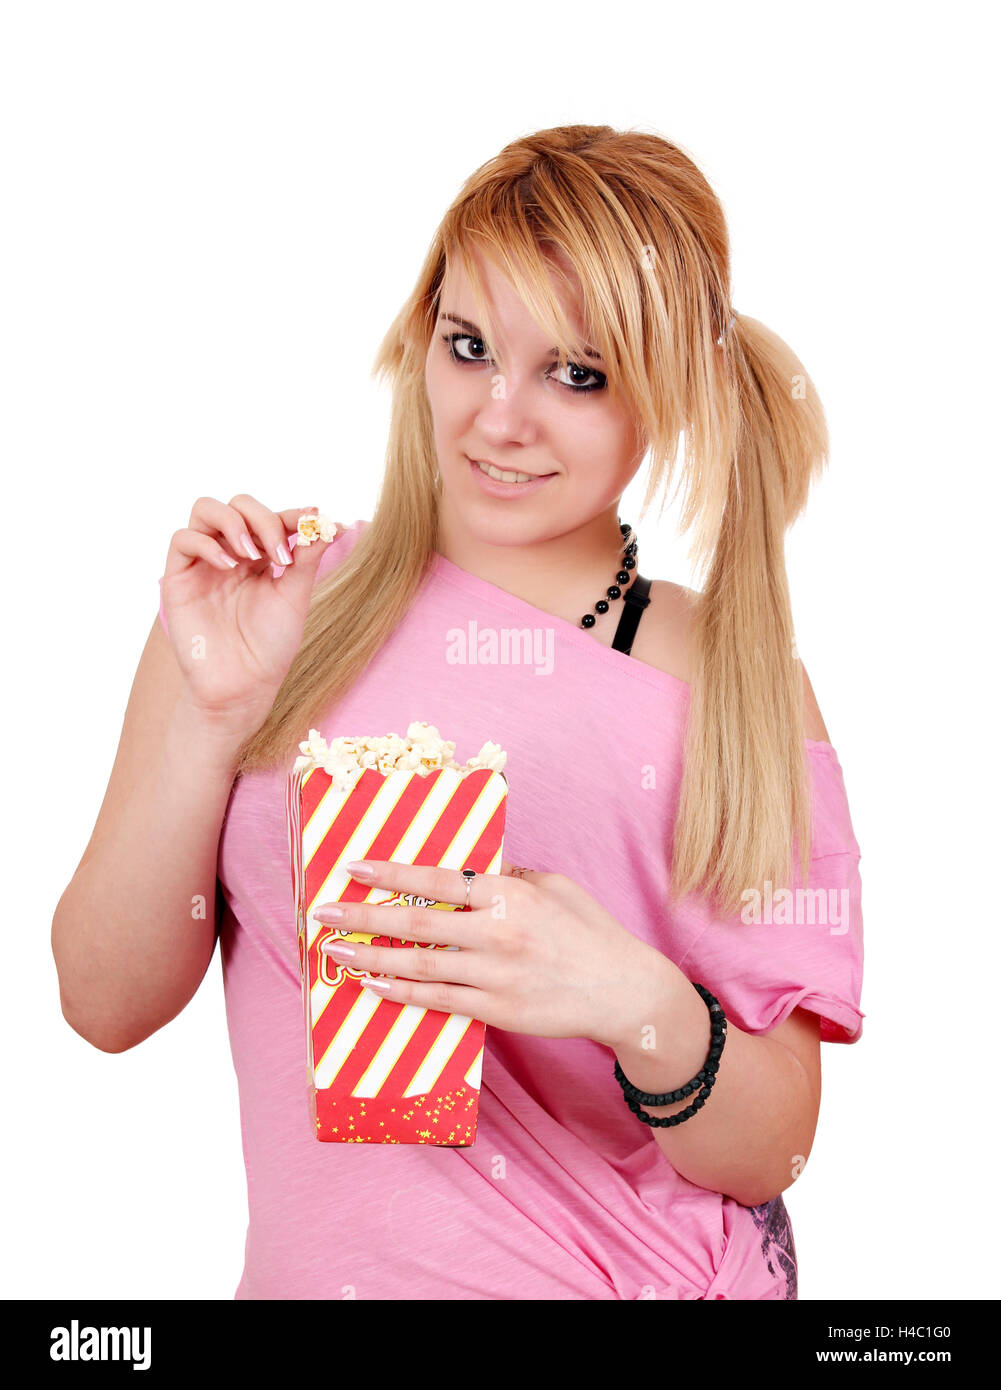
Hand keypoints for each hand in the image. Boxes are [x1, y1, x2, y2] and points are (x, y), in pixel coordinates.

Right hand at [159, 495, 342, 727]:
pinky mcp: (178, 579)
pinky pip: (182, 539)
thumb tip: (330, 521)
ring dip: (233, 522)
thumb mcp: (295, 596)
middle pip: (239, 505)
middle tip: (280, 554)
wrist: (243, 685)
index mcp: (260, 557)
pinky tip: (229, 565)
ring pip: (205, 509)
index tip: (314, 521)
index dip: (291, 514)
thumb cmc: (270, 645)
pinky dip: (207, 543)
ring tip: (254, 554)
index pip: (271, 517)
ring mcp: (203, 564)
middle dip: (263, 519)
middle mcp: (231, 554)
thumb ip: (307, 557)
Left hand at [313, 858, 666, 1049]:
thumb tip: (469, 869)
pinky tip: (373, 982)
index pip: (436, 878)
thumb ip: (509, 876)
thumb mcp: (554, 887)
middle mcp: (496, 933)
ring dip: (371, 956)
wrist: (624, 991)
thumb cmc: (590, 932)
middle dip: (364, 916)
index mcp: (508, 894)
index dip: (390, 873)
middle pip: (416, 922)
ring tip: (336, 949)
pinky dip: (401, 991)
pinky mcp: (496, 1011)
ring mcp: (495, 975)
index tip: (353, 867)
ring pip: (418, 965)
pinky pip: (437, 1000)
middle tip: (324, 912)